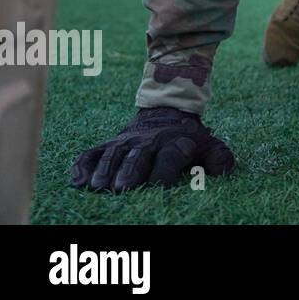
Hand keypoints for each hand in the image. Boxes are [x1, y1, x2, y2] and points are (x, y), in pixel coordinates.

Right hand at [70, 107, 234, 192]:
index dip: (164, 171)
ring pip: (113, 154)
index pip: (170, 157)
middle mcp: (148, 142)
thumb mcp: (210, 144)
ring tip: (98, 187)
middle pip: (137, 156)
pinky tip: (76, 181)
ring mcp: (126, 142)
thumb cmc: (189, 139)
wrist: (167, 111)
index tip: (159, 186)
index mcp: (175, 143)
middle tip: (122, 188)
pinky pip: (92, 153)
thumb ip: (219, 158)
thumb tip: (222, 171)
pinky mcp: (108, 143)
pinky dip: (82, 165)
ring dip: (105, 170)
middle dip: (130, 172)